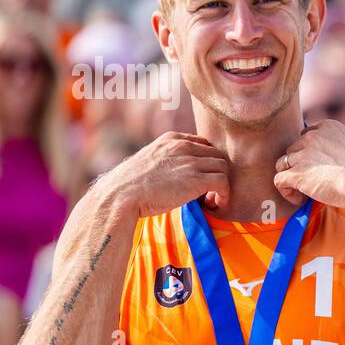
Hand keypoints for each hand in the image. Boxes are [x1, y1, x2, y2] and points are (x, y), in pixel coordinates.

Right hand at [98, 132, 230, 217]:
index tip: (201, 177)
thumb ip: (166, 160)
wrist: (120, 196)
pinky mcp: (197, 180)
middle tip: (209, 191)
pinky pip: (224, 182)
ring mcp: (191, 162)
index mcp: (171, 139)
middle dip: (216, 172)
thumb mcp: (148, 161)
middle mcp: (183, 146)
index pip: (203, 144)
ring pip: (223, 167)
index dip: (206, 162)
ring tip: (210, 199)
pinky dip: (224, 194)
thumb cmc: (129, 185)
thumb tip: (175, 175)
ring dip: (222, 184)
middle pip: (217, 155)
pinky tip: (214, 205)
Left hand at [274, 118, 344, 206]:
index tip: (318, 167)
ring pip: (282, 164)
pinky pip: (279, 180)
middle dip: (300, 166)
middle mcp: (312, 137)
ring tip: (304, 193)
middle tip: (313, 182)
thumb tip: (329, 167)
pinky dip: (286, 191)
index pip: (306, 135)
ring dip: (291, 178)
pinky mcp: (297, 173)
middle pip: (293, 150)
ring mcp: (303, 155)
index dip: (309, 153)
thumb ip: (338, 151)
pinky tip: (300, 200)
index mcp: (328, 126)